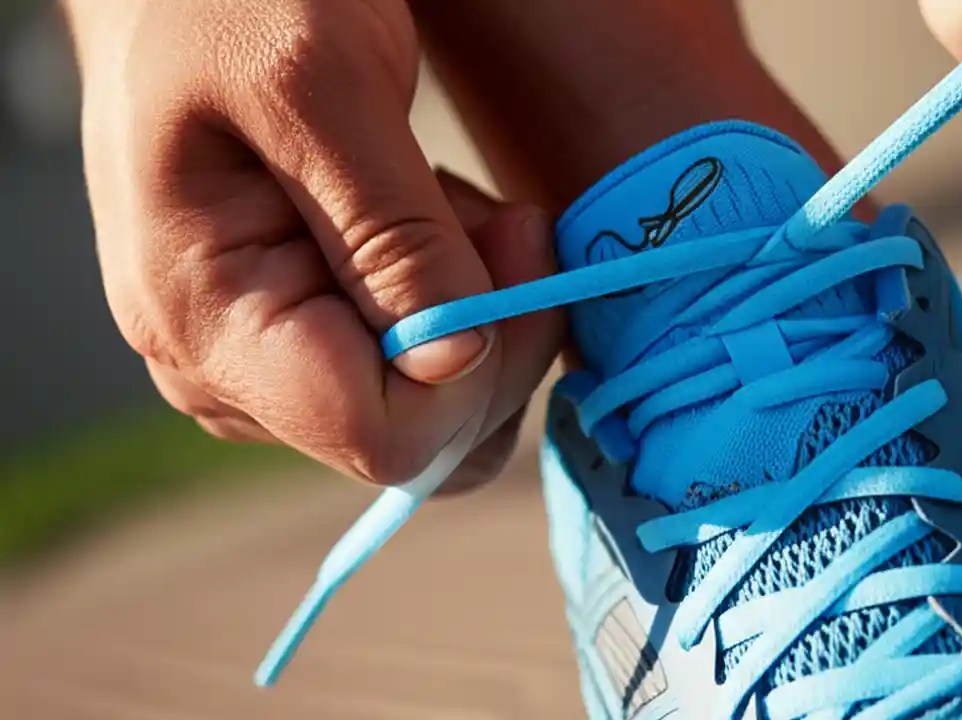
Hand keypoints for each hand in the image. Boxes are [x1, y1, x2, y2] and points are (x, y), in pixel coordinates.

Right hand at [65, 0, 561, 487]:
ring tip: (464, 203)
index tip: (523, 247)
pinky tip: (443, 218)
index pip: (380, 435)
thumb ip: (393, 233)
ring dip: (479, 313)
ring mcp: (255, 355)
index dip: (481, 368)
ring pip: (420, 405)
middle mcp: (220, 366)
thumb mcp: (322, 85)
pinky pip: (403, 362)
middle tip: (515, 221)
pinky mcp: (292, 328)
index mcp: (206, 319)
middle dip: (493, 338)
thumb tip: (458, 362)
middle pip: (411, 434)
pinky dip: (454, 301)